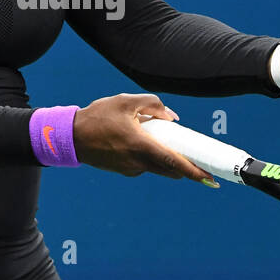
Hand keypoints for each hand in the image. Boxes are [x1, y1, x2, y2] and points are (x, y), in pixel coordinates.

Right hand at [72, 93, 217, 185]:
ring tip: (164, 141)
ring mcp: (130, 169)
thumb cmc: (98, 117)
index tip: (209, 178)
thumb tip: (172, 118)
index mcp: (141, 145)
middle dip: (186, 168)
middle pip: (170, 170)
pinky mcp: (123, 170)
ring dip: (166, 159)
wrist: (71, 137)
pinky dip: (151, 157)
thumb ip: (153, 104)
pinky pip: (144, 165)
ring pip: (157, 167)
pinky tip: (143, 141)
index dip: (194, 171)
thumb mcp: (126, 101)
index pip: (174, 162)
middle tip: (198, 160)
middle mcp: (138, 162)